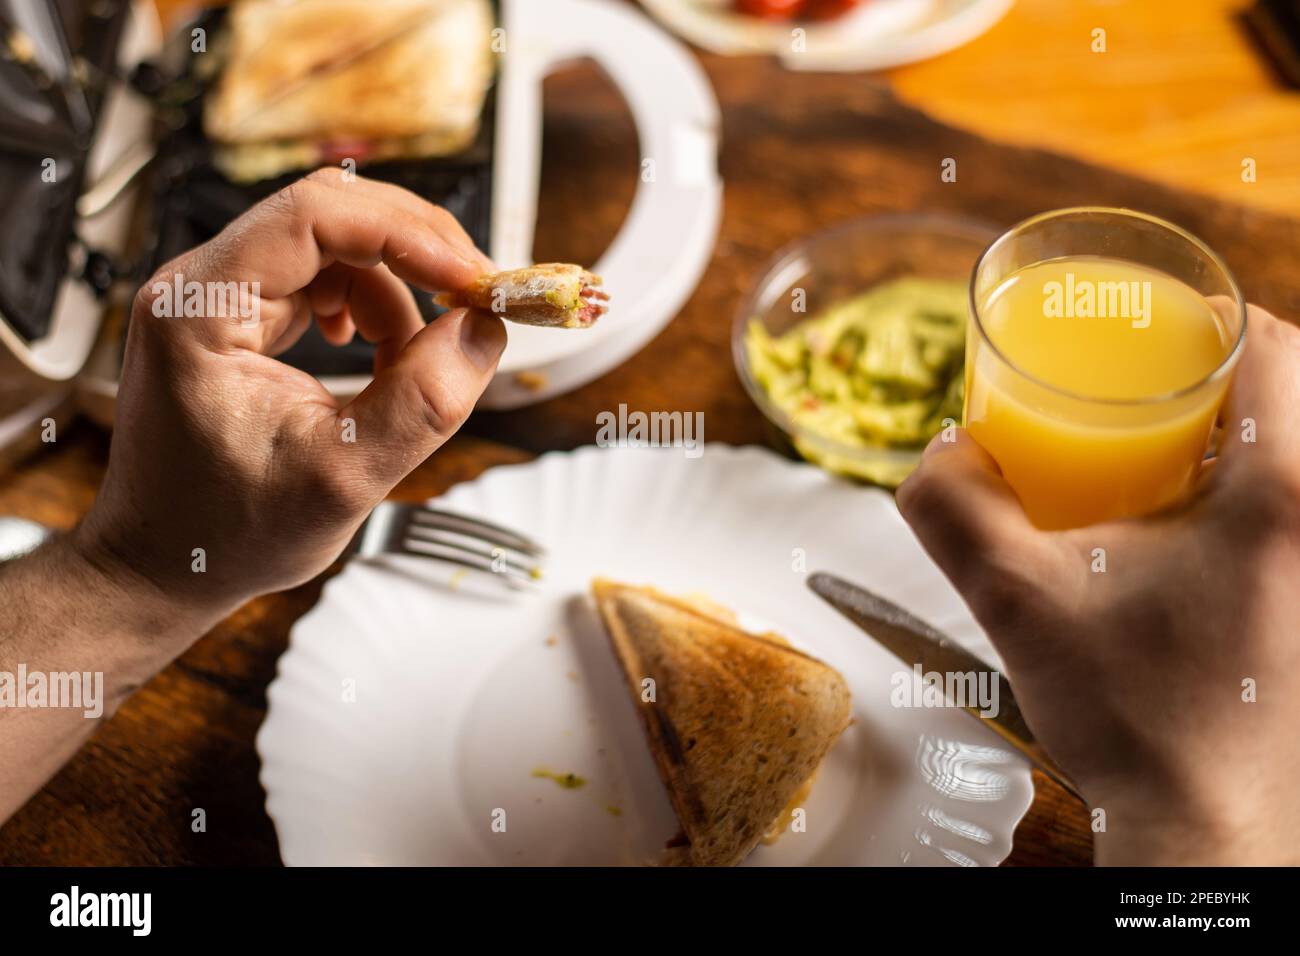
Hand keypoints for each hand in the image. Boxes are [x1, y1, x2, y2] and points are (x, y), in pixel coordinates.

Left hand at [73, 170, 505, 632]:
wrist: (165, 565)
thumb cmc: (226, 532)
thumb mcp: (342, 477)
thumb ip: (422, 401)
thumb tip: (484, 331)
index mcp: (200, 309)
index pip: (313, 217)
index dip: (405, 235)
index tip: (471, 281)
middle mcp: (200, 285)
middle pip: (328, 214)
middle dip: (415, 250)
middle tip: (479, 297)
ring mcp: (220, 297)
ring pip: (336, 248)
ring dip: (399, 292)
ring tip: (419, 363)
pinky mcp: (241, 318)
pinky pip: (326, 282)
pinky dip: (375, 313)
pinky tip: (383, 362)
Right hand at [897, 305, 1299, 864]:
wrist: (1203, 819)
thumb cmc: (1138, 718)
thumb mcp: (1016, 600)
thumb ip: (955, 511)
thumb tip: (934, 454)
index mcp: (1278, 495)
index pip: (1277, 345)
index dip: (1209, 313)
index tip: (1149, 320)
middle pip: (1290, 390)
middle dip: (1214, 366)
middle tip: (1138, 378)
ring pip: (1288, 449)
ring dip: (1229, 426)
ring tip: (1152, 443)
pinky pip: (1285, 503)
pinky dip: (1242, 481)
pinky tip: (1174, 517)